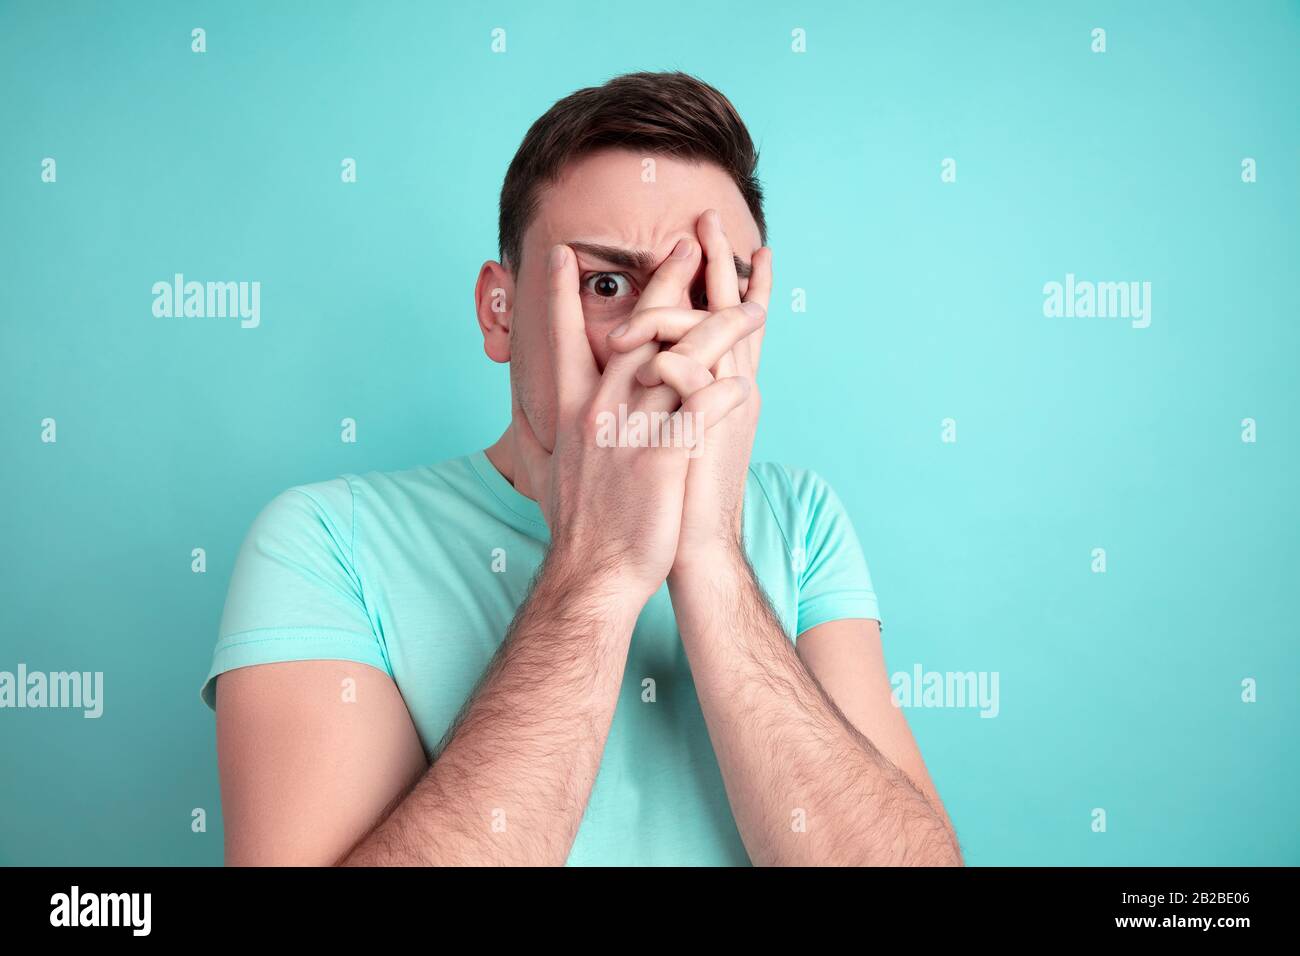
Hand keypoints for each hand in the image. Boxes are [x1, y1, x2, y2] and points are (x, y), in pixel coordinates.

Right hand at [510, 241, 751, 605]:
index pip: (563, 340)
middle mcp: (599, 413)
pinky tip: (747, 382)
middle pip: (637, 332)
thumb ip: (555, 433)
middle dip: (665, 284)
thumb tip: (543, 415)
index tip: (563, 256)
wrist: (594, 576)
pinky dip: (724, 393)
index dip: (561, 296)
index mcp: (573, 412)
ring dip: (721, 328)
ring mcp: (630, 434)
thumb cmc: (585, 526)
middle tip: (689, 245)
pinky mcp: (661, 460)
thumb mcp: (559, 468)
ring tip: (753, 308)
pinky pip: (698, 413)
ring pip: (679, 362)